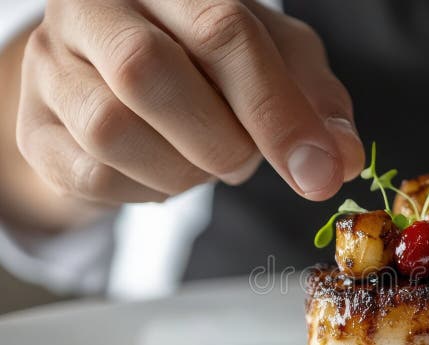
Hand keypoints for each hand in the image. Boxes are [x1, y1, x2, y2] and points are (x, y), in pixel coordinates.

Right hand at [15, 0, 363, 204]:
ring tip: (204, 158)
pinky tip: (165, 170)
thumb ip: (314, 102)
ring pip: (112, 129)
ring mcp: (51, 64)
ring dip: (184, 170)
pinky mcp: (35, 127)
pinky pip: (90, 174)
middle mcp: (95, 7)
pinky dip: (146, 190)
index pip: (223, 32)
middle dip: (222, 141)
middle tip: (245, 158)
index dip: (277, 112)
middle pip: (149, 71)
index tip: (319, 173)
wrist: (125, 69)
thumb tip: (341, 162)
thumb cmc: (212, 59)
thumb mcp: (276, 61)